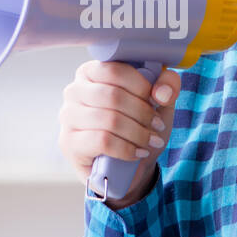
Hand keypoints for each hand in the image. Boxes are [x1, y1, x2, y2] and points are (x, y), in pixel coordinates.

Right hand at [57, 60, 180, 208]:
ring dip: (138, 133)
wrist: (126, 166)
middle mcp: (74, 91)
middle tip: (157, 125)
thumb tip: (161, 92)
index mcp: (92, 72)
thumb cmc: (138, 126)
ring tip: (150, 141)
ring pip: (109, 120)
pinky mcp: (69, 143)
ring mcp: (68, 117)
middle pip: (112, 96)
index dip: (141, 86)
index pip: (114, 70)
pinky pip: (102, 141)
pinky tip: (137, 152)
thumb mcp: (159, 103)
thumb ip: (167, 86)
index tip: (156, 100)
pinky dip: (127, 148)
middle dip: (142, 113)